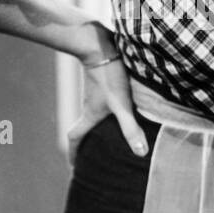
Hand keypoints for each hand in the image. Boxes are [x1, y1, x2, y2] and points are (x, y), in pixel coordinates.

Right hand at [68, 29, 146, 163]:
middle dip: (86, 145)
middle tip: (93, 159)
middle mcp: (89, 106)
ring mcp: (97, 95)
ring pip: (94, 117)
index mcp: (90, 114)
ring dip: (98, 130)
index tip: (73, 166)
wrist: (102, 46)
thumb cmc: (110, 76)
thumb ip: (130, 128)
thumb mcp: (122, 105)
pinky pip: (105, 106)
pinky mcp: (105, 85)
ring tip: (112, 140)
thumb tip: (140, 153)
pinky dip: (110, 116)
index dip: (73, 153)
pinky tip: (127, 115)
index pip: (75, 137)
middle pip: (84, 129)